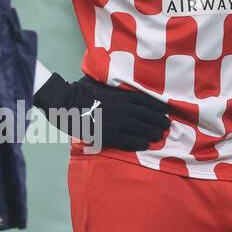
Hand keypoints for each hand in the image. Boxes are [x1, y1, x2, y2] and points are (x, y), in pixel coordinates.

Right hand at [33, 73, 169, 151]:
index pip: (144, 101)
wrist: (65, 103)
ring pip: (141, 128)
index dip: (156, 106)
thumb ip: (112, 90)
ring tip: (159, 136)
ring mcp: (116, 122)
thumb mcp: (99, 86)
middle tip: (167, 126)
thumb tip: (119, 91)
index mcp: (119, 96)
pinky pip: (128, 140)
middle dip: (158, 121)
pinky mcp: (108, 135)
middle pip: (146, 115)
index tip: (165, 111)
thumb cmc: (79, 93)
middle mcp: (121, 108)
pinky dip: (138, 143)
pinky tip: (145, 145)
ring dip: (152, 133)